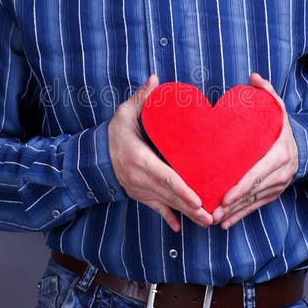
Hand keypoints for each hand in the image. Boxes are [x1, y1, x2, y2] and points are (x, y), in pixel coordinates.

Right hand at [108, 75, 213, 231]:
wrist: (95, 155)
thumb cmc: (115, 132)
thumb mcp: (124, 113)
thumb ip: (141, 98)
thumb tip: (155, 79)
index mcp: (138, 159)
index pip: (165, 177)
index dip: (182, 190)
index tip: (198, 199)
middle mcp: (138, 179)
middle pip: (169, 195)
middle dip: (191, 208)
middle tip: (212, 217)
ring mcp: (138, 190)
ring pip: (166, 204)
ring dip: (186, 214)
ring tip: (206, 222)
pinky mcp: (139, 195)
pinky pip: (156, 208)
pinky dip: (168, 217)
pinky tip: (179, 227)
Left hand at [212, 73, 298, 228]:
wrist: (306, 144)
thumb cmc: (284, 125)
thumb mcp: (278, 107)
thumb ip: (266, 92)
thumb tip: (253, 77)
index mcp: (280, 155)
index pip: (257, 174)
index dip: (241, 187)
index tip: (225, 196)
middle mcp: (281, 174)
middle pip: (253, 192)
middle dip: (233, 204)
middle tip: (212, 211)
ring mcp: (279, 186)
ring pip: (254, 202)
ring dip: (235, 213)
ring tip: (215, 219)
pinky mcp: (275, 193)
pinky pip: (257, 207)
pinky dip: (242, 216)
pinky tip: (226, 223)